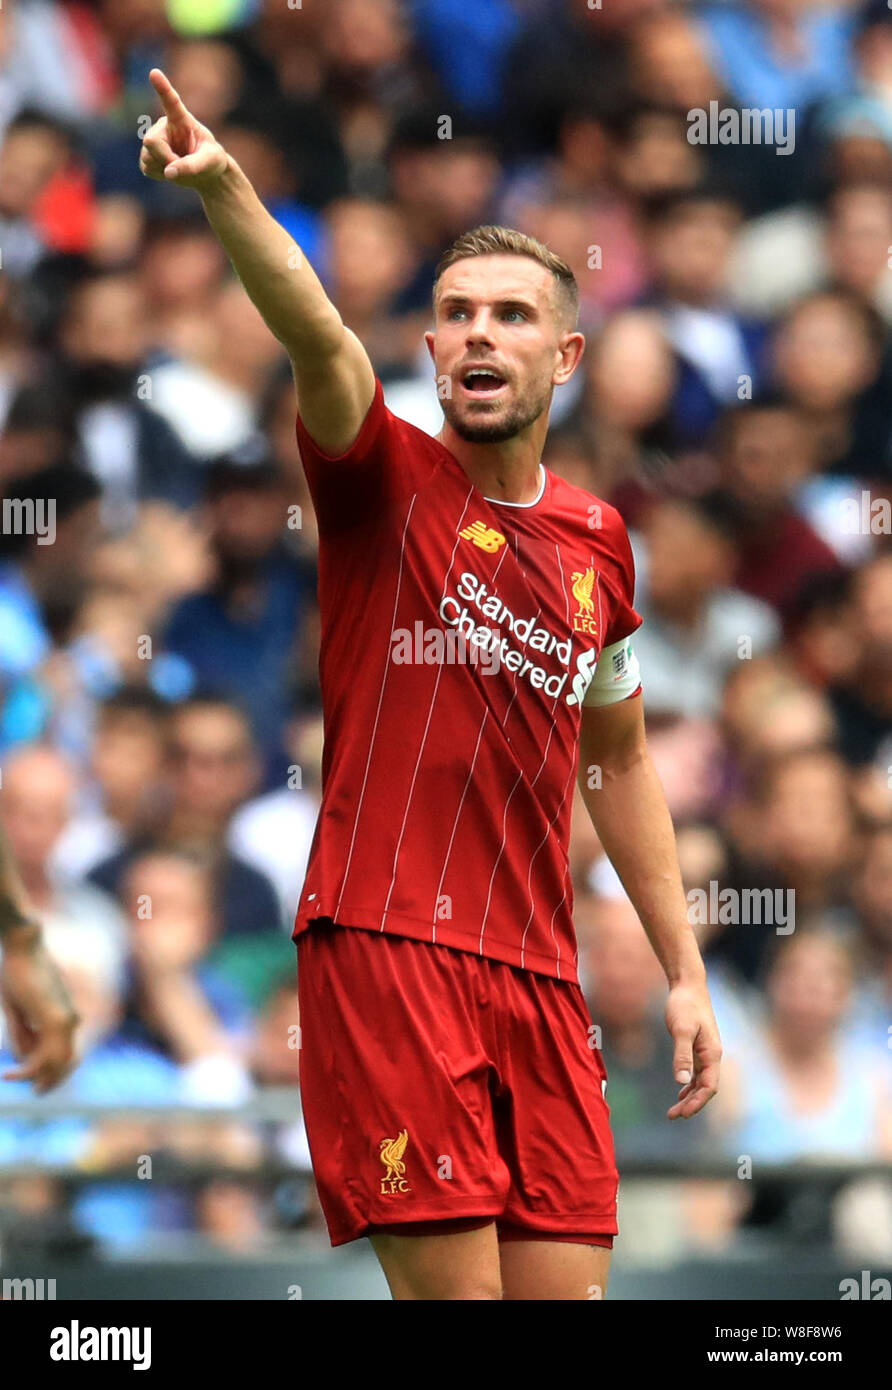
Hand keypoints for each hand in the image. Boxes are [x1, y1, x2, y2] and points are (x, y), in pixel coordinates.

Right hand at [1, 935, 79, 1092]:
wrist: (24, 946)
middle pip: (67, 1064)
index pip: (67, 1054)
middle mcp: (70, 1020)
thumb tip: (25, 1060)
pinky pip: (43, 1057)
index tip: (38, 1083)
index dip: (55, 1072)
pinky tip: (7, 1074)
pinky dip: (27, 1071)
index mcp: (65, 1016)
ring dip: (36, 1078)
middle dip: (52, 1082)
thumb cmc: (19, 973)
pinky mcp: (55, 1020)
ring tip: (12, 1080)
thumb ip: (24, 1035)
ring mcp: (65, 1020)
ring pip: (56, 1065)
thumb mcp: (19, 1011)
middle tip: (37, 1094)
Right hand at [140, 68, 228, 191]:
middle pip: (151, 141)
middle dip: (165, 158)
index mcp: (181, 119)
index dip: (162, 88)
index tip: (154, 73)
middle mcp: (164, 125)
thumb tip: (169, 172)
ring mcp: (154, 139)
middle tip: (182, 166)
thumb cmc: (211, 160)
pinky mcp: (147, 155)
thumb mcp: (210, 162)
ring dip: (164, 168)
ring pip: (147, 156)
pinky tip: (170, 170)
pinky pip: (146, 167)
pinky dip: (159, 174)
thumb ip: (192, 166)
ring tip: (180, 166)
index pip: (171, 101)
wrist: (205, 173)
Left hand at [665, 977, 721, 1118]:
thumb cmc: (685, 1005)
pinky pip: (697, 1073)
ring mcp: (705, 1052)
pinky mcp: (697, 1047)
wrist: (688, 985)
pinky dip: (689, 1085)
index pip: (710, 1086)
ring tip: (674, 1111)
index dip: (698, 1102)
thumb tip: (682, 1081)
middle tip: (673, 1116)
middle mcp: (712, 1055)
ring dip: (689, 1097)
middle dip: (692, 1104)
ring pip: (701, 1082)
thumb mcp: (681, 1030)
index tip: (683, 1113)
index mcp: (712, 1053)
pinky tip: (680, 1091)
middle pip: (706, 1088)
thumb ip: (682, 1055)